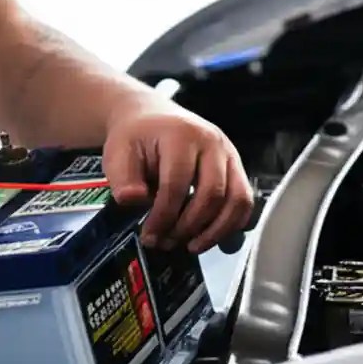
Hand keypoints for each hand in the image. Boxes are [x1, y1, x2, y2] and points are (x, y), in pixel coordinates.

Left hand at [102, 100, 253, 253]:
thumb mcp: (118, 153)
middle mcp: (212, 142)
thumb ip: (123, 178)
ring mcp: (229, 154)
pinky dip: (231, 224)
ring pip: (237, 200)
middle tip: (168, 242)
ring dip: (216, 230)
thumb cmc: (137, 136)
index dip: (164, 216)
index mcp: (181, 135)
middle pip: (212, 194)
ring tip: (191, 245)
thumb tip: (132, 199)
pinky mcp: (236, 167)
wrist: (151, 118)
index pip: (177, 184)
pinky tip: (210, 236)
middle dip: (189, 226)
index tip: (150, 235)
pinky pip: (244, 201)